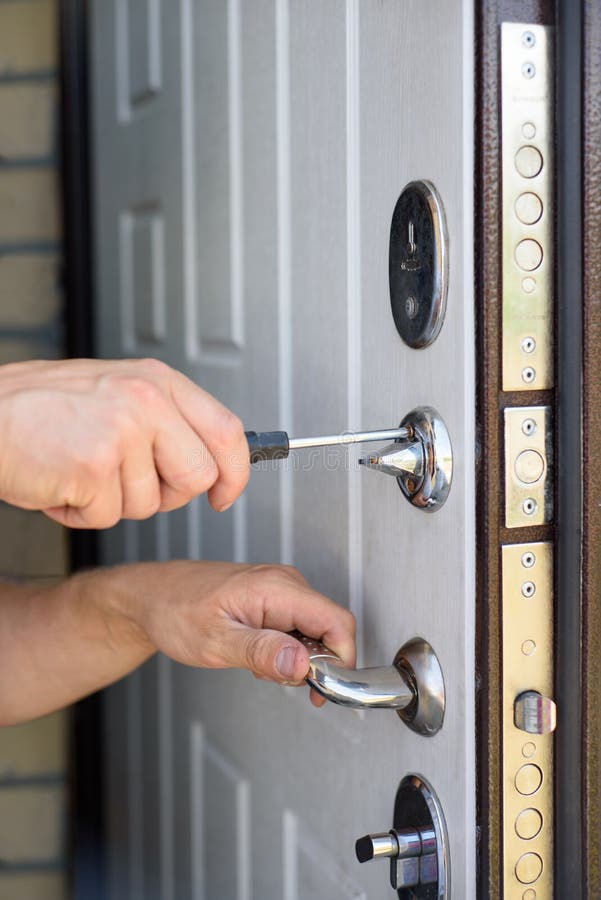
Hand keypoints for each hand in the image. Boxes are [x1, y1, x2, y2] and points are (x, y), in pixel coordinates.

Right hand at [0, 358, 249, 527]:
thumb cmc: (41, 408)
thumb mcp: (117, 393)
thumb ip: (165, 421)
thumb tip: (211, 462)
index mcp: (157, 381)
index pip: (226, 430)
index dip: (234, 471)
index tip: (225, 493)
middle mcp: (146, 400)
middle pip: (196, 477)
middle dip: (165, 495)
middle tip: (123, 481)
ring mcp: (122, 431)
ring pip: (149, 504)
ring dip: (111, 503)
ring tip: (78, 471)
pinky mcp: (94, 466)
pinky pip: (107, 517)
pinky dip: (80, 514)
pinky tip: (59, 483)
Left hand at [105, 560, 356, 707]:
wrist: (150, 596)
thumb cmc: (174, 612)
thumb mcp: (215, 642)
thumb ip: (262, 652)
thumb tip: (302, 665)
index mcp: (277, 588)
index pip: (337, 622)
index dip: (341, 661)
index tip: (323, 689)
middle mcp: (285, 583)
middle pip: (330, 628)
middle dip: (317, 664)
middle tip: (281, 681)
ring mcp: (280, 589)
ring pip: (314, 631)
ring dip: (298, 659)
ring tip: (260, 666)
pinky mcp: (272, 598)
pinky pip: (297, 627)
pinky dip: (286, 649)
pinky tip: (258, 656)